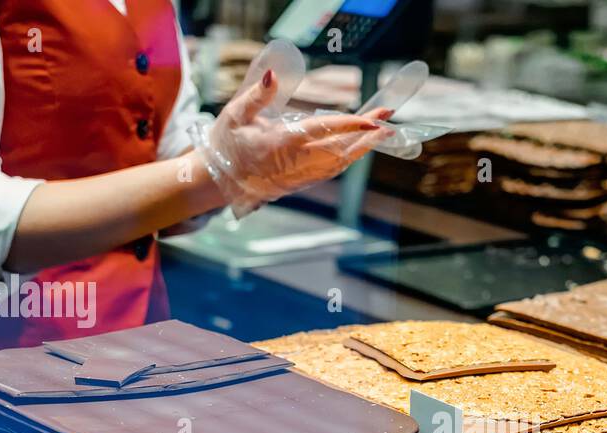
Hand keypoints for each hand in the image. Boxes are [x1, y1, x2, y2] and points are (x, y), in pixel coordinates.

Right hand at [191, 63, 393, 212]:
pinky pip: (332, 170)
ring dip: (363, 147)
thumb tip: (273, 76)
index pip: (324, 132)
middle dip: (367, 135)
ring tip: (382, 131)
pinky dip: (350, 158)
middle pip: (342, 149)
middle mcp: (297, 162)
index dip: (351, 126)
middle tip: (388, 119)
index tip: (373, 120)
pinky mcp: (302, 182)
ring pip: (341, 163)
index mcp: (281, 143)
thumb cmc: (226, 145)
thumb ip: (256, 95)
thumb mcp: (235, 114)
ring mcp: (301, 175)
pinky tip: (360, 147)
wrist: (219, 181)